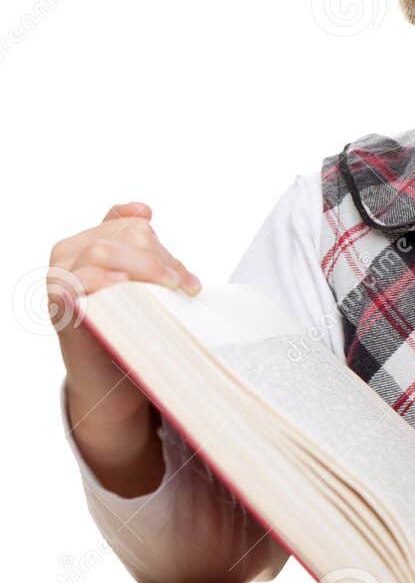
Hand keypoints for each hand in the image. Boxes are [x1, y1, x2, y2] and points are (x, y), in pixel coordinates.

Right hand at [51, 202, 202, 418]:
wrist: (107, 374)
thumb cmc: (127, 321)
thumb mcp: (137, 280)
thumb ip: (137, 244)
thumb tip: (142, 208)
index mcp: (84, 243)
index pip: (133, 228)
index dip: (165, 251)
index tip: (186, 281)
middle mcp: (66, 258)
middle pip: (126, 238)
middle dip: (162, 261)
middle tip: (185, 289)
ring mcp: (59, 282)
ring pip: (103, 252)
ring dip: (144, 269)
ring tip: (169, 291)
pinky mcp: (59, 309)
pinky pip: (77, 285)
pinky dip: (101, 281)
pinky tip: (122, 287)